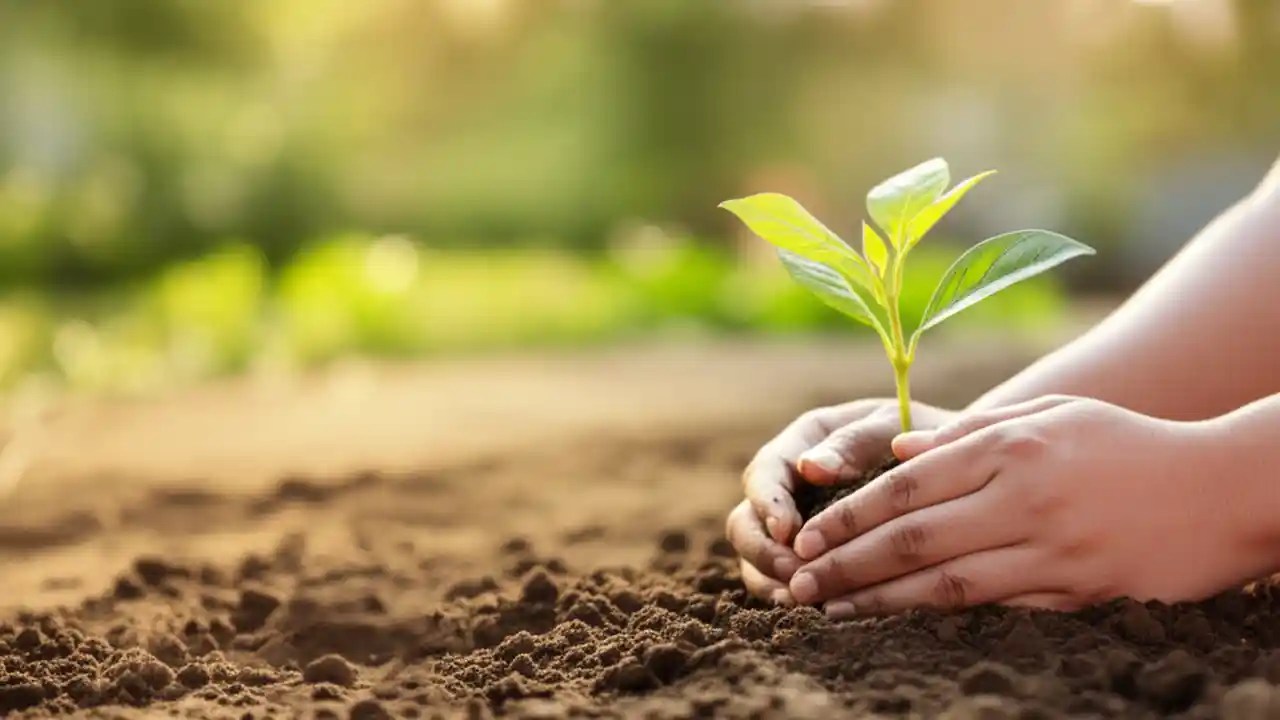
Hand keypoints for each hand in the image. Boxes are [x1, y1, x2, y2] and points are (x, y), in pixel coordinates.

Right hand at [727, 399, 955, 602]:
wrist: (952, 462)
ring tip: (800, 598)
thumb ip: (854, 442)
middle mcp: (789, 481)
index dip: (768, 505)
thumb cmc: (923, 436)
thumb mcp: (894, 425)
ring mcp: (794, 518)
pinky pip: (777, 576)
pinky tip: (810, 607)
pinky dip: (784, 592)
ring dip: (769, 578)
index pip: (765, 472)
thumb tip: (810, 467)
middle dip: (763, 551)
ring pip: (754, 553)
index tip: (790, 533)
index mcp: (804, 441)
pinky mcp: (805, 551)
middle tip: (796, 574)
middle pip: (746, 519)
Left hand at [788, 396, 1275, 615]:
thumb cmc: (1126, 443)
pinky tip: (901, 623)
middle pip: (911, 539)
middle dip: (845, 563)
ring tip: (831, 612)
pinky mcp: (1075, 593)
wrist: (1222, 489)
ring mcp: (1050, 552)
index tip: (808, 536)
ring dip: (878, 601)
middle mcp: (1023, 500)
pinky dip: (938, 617)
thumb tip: (895, 452)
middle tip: (796, 584)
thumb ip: (968, 433)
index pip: (906, 486)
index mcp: (1010, 449)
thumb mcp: (1051, 415)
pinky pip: (993, 608)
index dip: (849, 515)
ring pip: (943, 584)